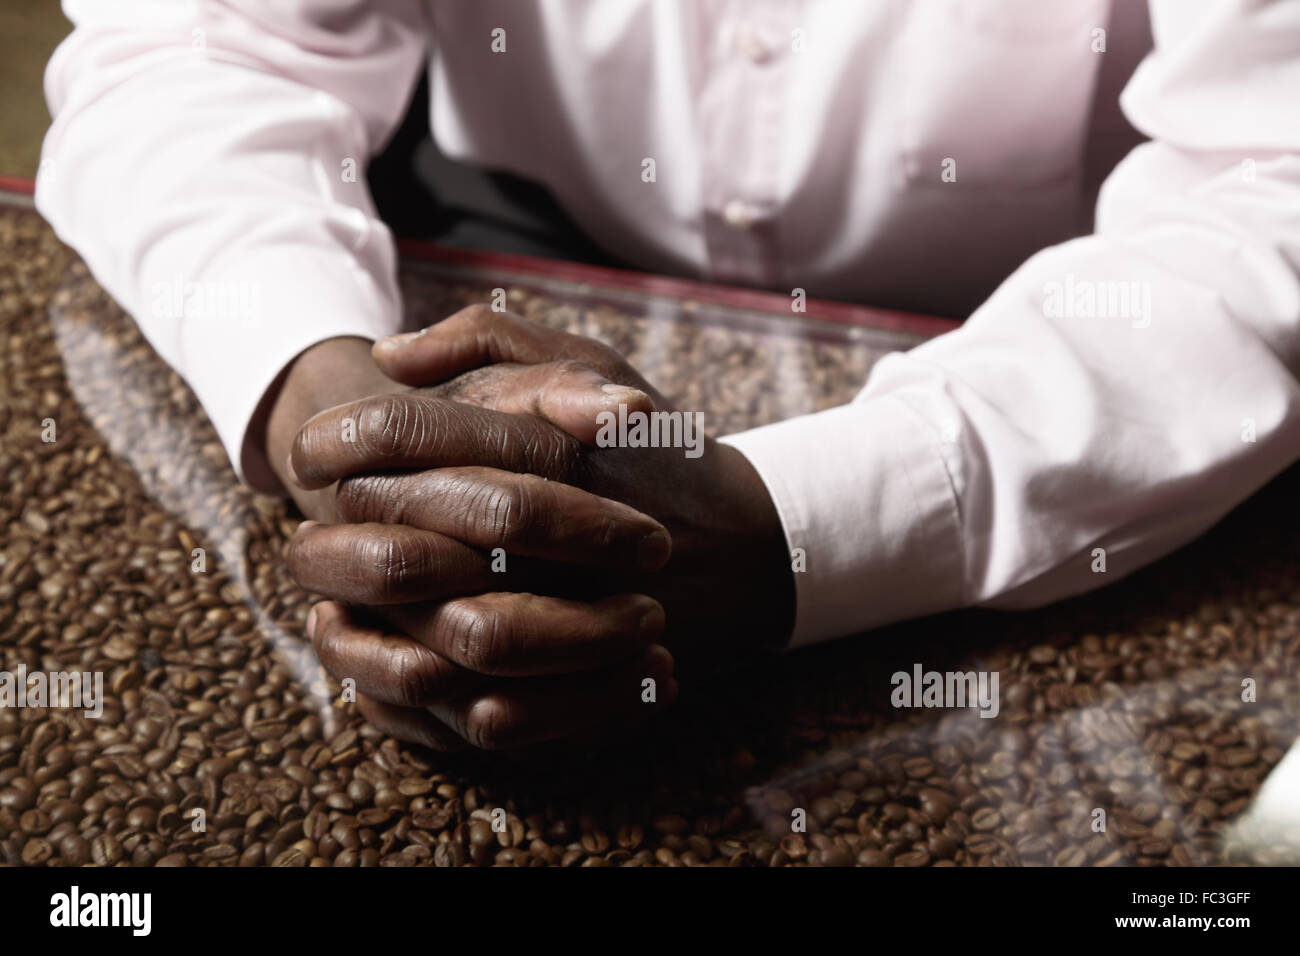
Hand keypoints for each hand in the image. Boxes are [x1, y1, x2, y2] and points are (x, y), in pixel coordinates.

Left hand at [283, 307, 794, 747]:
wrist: (747, 548)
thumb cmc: (653, 451)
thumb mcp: (588, 365)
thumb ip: (490, 339)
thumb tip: (390, 358)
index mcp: (551, 444)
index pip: (410, 433)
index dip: (342, 440)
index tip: (310, 451)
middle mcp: (560, 530)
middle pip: (411, 538)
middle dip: (341, 539)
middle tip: (310, 534)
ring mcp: (578, 614)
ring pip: (444, 632)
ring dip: (375, 624)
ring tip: (333, 603)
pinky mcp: (590, 682)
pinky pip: (490, 708)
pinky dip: (432, 694)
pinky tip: (389, 659)